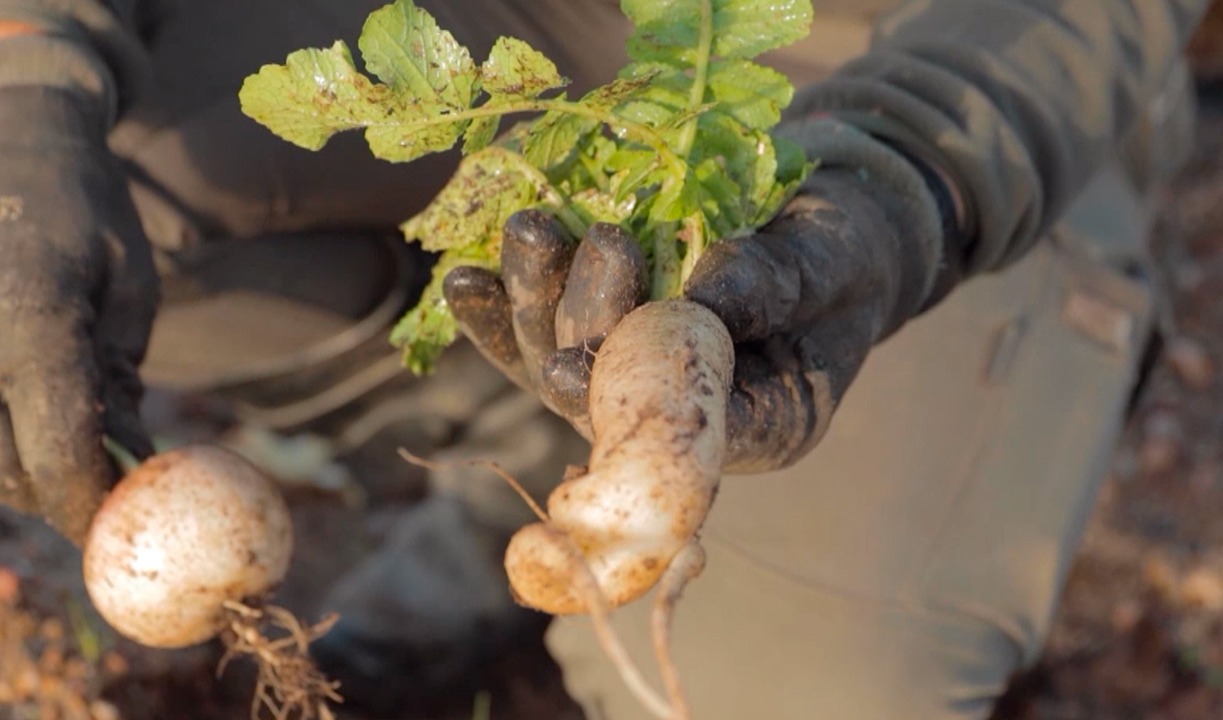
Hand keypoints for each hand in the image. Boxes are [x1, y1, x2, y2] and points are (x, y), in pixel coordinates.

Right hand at [0, 86, 158, 544]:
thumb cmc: (82, 205)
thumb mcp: (130, 281)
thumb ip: (120, 374)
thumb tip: (125, 456)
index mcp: (31, 320)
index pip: (58, 449)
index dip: (89, 502)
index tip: (119, 528)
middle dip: (51, 496)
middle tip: (89, 497)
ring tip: (42, 468)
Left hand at [444, 160, 946, 473]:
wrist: (843, 229)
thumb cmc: (853, 252)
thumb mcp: (833, 261)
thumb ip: (773, 282)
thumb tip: (698, 294)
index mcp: (759, 422)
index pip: (681, 432)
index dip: (619, 405)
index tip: (569, 370)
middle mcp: (689, 414)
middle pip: (610, 393)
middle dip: (577, 321)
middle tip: (565, 240)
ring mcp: (646, 377)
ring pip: (569, 361)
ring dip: (534, 302)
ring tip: (522, 230)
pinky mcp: (615, 337)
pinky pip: (550, 335)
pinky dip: (509, 310)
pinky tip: (465, 279)